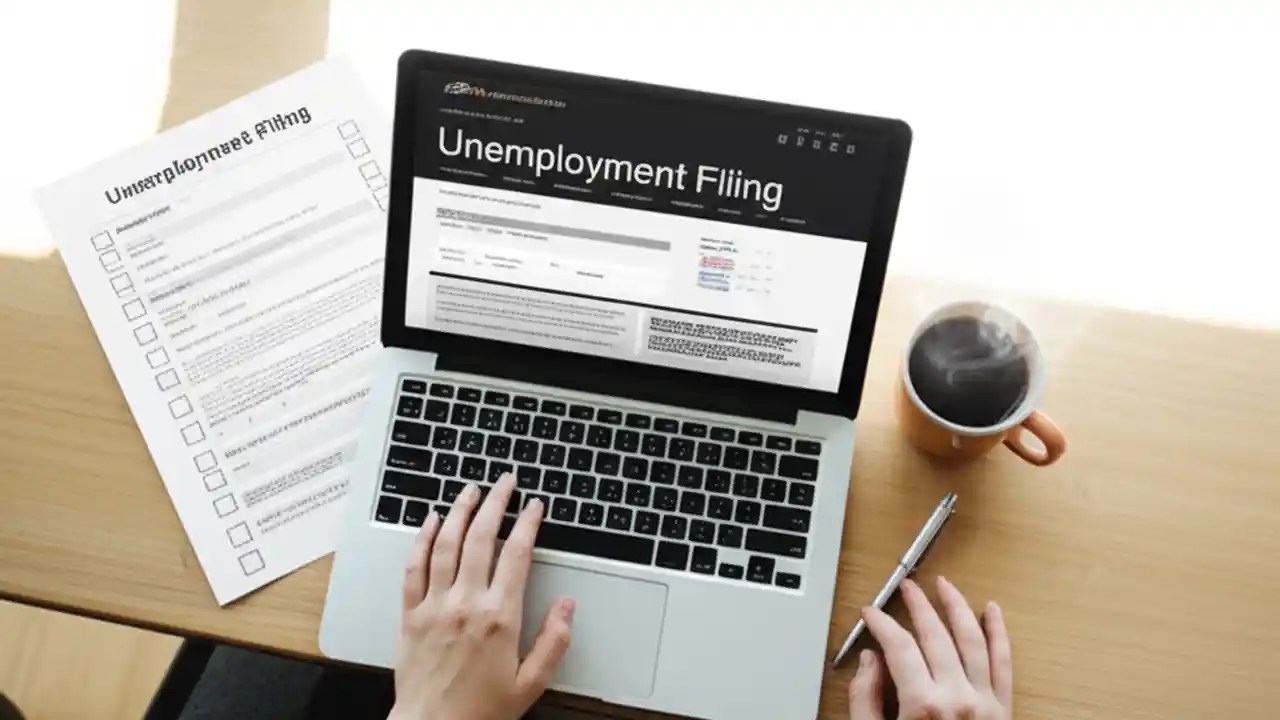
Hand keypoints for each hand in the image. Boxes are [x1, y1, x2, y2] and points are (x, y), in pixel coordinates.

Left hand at [391, 475, 574, 719]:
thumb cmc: (481, 712)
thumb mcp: (532, 682)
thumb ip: (554, 641)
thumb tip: (568, 606)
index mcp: (500, 617)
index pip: (517, 555)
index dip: (529, 523)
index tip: (535, 506)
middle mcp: (466, 603)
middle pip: (481, 538)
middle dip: (495, 503)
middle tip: (505, 482)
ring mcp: (435, 606)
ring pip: (446, 544)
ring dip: (459, 511)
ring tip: (470, 489)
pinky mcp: (410, 615)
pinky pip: (413, 567)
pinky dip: (422, 539)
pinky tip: (431, 521)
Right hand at [848, 577, 1012, 719]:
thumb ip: (866, 699)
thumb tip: (870, 661)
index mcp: (922, 705)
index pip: (897, 646)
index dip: (881, 623)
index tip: (870, 613)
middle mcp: (958, 698)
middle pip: (935, 635)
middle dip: (918, 605)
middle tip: (907, 587)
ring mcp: (985, 703)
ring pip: (972, 639)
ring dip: (958, 607)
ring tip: (945, 585)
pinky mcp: (1004, 711)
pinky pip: (1004, 663)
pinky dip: (999, 634)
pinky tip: (992, 611)